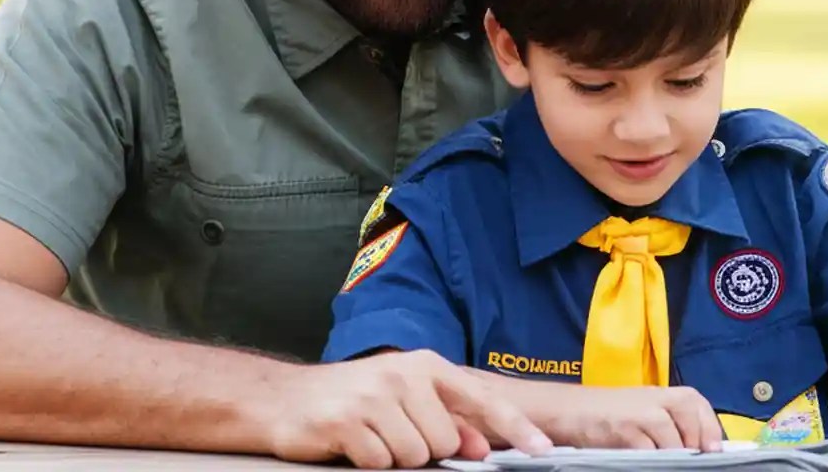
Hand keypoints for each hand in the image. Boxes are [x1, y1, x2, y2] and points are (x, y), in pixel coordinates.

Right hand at [264, 350, 551, 468]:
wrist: (284, 399)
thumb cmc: (350, 398)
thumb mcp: (402, 399)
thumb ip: (446, 418)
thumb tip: (480, 445)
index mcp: (422, 365)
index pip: (480, 397)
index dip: (514, 426)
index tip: (542, 449)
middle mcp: (401, 374)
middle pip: (445, 440)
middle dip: (425, 449)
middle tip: (394, 433)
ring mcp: (373, 397)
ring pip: (416, 456)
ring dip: (395, 458)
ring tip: (373, 438)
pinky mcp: (347, 422)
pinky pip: (381, 463)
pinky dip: (370, 462)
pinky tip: (353, 445)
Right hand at [527, 383, 721, 451]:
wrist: (566, 410)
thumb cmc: (605, 415)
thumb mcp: (638, 410)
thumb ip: (666, 422)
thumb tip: (697, 448)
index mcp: (658, 393)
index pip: (694, 400)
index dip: (709, 425)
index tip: (713, 448)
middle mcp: (650, 397)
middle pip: (687, 410)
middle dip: (696, 437)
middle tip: (694, 458)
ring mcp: (636, 413)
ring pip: (670, 436)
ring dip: (674, 454)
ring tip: (671, 464)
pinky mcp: (621, 431)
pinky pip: (647, 453)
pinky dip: (652, 462)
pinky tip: (647, 464)